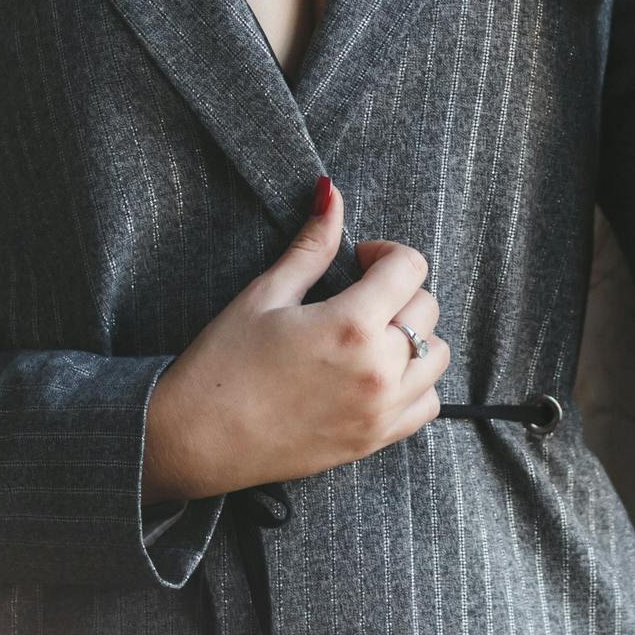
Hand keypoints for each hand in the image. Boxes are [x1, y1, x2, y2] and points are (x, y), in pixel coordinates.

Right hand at [143, 179, 449, 501]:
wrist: (198, 440)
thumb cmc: (223, 365)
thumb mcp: (265, 295)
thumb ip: (311, 246)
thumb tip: (331, 194)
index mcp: (351, 325)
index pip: (410, 267)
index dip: (385, 253)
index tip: (358, 261)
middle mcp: (379, 370)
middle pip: (427, 308)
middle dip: (397, 290)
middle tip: (357, 295)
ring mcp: (382, 410)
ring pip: (436, 355)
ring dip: (414, 335)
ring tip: (371, 334)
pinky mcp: (375, 440)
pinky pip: (427, 404)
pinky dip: (415, 382)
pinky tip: (377, 373)